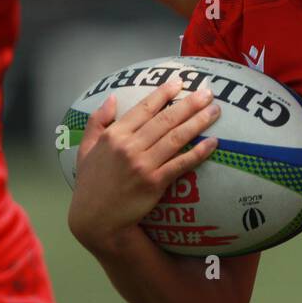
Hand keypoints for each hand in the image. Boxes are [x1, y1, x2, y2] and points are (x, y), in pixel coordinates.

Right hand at [67, 77, 220, 253]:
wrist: (96, 219)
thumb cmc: (91, 184)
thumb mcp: (86, 150)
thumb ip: (97, 122)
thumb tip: (111, 98)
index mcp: (114, 136)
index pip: (143, 109)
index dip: (163, 94)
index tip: (180, 83)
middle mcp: (129, 147)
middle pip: (165, 120)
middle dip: (189, 104)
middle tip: (208, 92)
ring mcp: (143, 165)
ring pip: (176, 138)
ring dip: (198, 122)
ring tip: (215, 111)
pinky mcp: (155, 183)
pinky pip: (181, 164)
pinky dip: (198, 152)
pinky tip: (213, 142)